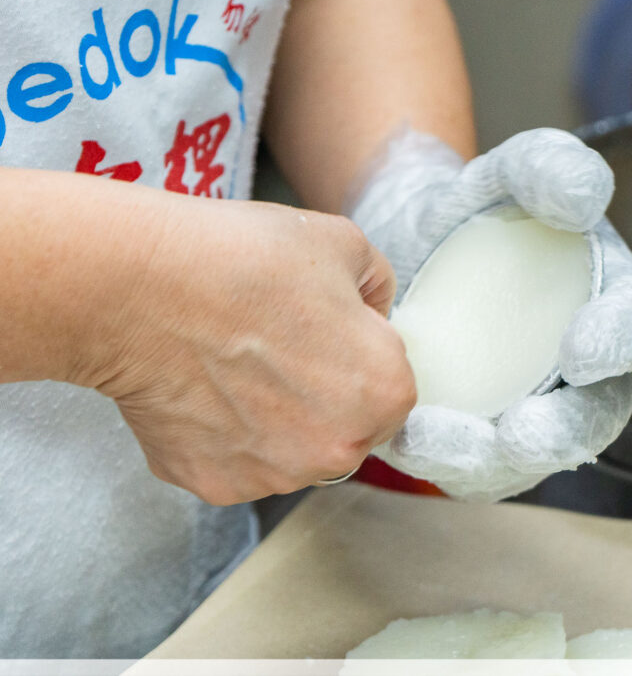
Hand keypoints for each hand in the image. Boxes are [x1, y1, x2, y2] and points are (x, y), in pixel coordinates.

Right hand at [77, 196, 415, 505]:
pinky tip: (204, 388)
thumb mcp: (345, 244)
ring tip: (237, 365)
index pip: (392, 388)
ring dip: (277, 420)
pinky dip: (224, 433)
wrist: (143, 286)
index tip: (326, 333)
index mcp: (386, 393)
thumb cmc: (246, 261)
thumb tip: (375, 312)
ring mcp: (275, 475)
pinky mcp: (215, 484)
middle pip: (346, 428)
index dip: (359, 356)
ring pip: (293, 451)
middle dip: (324, 396)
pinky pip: (236, 461)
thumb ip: (378, 287)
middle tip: (278, 347)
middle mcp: (340, 449)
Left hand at [350, 128, 631, 500]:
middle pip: (591, 416)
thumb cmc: (475, 208)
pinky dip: (441, 460)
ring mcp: (533, 410)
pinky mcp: (482, 438)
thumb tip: (586, 198)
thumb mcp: (509, 171)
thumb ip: (549, 167)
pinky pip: (470, 464)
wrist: (413, 244)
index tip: (580, 351)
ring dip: (489, 460)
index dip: (616, 345)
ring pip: (527, 457)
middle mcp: (583, 372)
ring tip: (444, 446)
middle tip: (523, 435)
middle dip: (561, 433)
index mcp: (611, 304)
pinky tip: (405, 440)